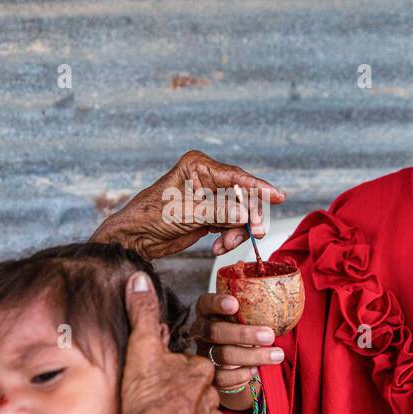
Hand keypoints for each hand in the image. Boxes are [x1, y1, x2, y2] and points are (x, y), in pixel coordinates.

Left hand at [90, 150, 285, 259]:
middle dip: (247, 217)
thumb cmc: (151, 216)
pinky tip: (217, 247)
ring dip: (235, 232)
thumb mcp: (187, 213)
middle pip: (241, 197)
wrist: (134, 238)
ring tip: (224, 245)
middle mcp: (206, 179)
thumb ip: (219, 212)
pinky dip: (227, 238)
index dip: (259, 187)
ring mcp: (208, 198)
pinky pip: (229, 226)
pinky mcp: (208, 216)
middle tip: (255, 233)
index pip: (236, 176)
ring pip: (237, 214)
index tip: (278, 196)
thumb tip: (245, 214)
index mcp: (198, 166)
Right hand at [113, 272, 226, 413]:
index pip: (194, 367)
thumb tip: (140, 280)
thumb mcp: (141, 348)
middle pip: (200, 394)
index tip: (161, 379)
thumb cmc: (145, 402)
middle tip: (161, 405)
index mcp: (200, 374)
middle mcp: (211, 401)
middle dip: (185, 398)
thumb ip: (143, 313)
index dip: (176, 372)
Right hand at [190, 292, 284, 408]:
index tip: (235, 304)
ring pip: (224, 355)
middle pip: (215, 331)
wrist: (234, 362)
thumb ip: (257, 309)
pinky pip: (223, 378)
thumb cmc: (244, 331)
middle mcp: (201, 332)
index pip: (205, 304)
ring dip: (253, 356)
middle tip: (269, 336)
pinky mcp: (210, 375)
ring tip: (277, 355)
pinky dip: (242, 374)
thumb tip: (295, 293)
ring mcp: (203, 354)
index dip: (217, 303)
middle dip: (244, 334)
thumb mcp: (246, 317)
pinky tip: (256, 370)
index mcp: (208, 313)